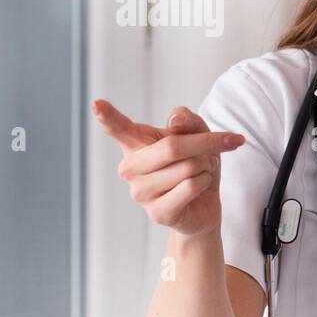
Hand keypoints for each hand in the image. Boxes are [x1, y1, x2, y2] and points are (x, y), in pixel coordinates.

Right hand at [92, 100, 244, 236]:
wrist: (204, 202)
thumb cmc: (195, 161)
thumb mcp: (196, 132)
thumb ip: (186, 119)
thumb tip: (174, 122)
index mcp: (134, 144)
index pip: (119, 129)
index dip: (108, 117)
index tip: (96, 104)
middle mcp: (130, 168)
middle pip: (173, 147)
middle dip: (205, 144)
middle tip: (221, 143)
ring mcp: (140, 193)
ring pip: (187, 167)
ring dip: (205, 166)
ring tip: (198, 172)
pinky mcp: (157, 213)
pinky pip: (191, 186)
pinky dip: (204, 182)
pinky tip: (197, 188)